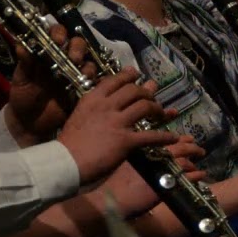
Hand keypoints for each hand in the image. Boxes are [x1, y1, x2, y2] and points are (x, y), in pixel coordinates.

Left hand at [7, 23, 93, 140]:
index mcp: (48, 53)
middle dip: (77, 48)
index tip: (57, 40)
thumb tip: (21, 46)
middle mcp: (64, 60)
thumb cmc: (23, 96)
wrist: (29, 123)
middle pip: (77, 44)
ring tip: (81, 74)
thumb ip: (23, 64)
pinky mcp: (82, 90)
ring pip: (88, 62)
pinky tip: (89, 85)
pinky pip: (94, 82)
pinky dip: (94, 81)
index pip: (57, 34)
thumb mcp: (20, 80)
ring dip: (87, 65)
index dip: (59, 33)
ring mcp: (75, 74)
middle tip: (73, 57)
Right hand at [59, 66, 180, 184]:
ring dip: (157, 109)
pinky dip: (164, 137)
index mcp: (93, 98)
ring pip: (145, 106)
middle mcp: (107, 106)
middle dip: (147, 92)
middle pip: (134, 91)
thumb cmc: (69, 143)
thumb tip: (102, 105)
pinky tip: (172, 138)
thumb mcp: (79, 116)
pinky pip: (150, 136)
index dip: (129, 76)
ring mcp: (117, 122)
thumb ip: (92, 107)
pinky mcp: (126, 140)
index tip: (137, 74)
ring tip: (162, 113)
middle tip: (152, 95)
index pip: (115, 80)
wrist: (65, 162)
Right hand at [98, 135, 206, 216]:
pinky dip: (196, 175)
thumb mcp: (126, 164)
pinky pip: (188, 177)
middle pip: (178, 146)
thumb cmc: (114, 184)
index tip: (185, 137)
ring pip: (185, 160)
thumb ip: (139, 158)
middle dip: (190, 145)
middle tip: (198, 147)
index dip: (178, 138)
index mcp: (144, 149)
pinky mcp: (168, 184)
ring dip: (195, 157)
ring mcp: (163, 169)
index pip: (165, 140)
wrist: (113, 199)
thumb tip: (150, 158)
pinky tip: (201, 175)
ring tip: (201, 157)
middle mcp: (155, 156)